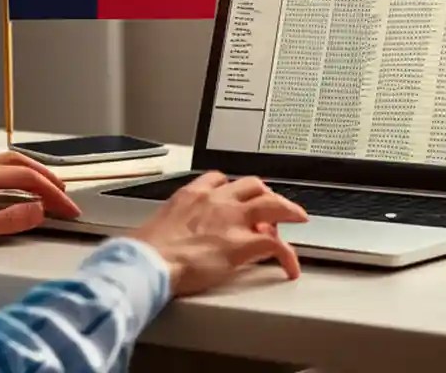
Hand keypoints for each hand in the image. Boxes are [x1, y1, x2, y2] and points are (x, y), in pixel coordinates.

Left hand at [0, 151, 81, 248]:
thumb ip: (6, 220)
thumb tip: (38, 211)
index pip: (27, 178)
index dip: (52, 193)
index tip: (68, 209)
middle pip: (20, 163)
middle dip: (47, 177)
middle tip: (65, 195)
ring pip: (6, 165)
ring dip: (30, 174)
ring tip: (46, 189)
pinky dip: (13, 179)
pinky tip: (12, 193)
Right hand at [128, 172, 308, 295]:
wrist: (148, 262)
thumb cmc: (146, 251)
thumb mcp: (157, 227)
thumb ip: (172, 226)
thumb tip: (169, 238)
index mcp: (191, 196)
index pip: (218, 179)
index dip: (231, 187)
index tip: (236, 195)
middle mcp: (216, 201)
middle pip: (252, 185)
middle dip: (265, 194)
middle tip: (272, 207)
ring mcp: (233, 220)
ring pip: (273, 204)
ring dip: (289, 211)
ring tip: (298, 219)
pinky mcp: (244, 244)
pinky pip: (277, 245)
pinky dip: (288, 256)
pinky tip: (290, 267)